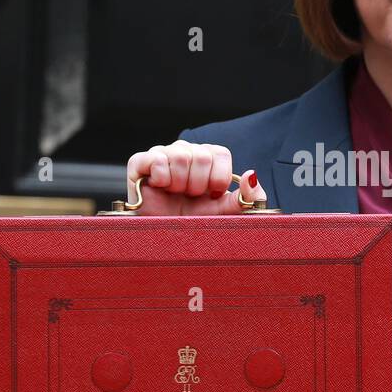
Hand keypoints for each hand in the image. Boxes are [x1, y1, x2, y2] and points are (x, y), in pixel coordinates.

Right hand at [125, 141, 266, 215]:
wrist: (165, 240)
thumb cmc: (194, 223)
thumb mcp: (226, 213)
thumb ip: (246, 197)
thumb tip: (251, 175)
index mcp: (207, 158)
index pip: (220, 153)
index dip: (218, 178)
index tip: (211, 195)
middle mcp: (186, 151)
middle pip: (202, 155)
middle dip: (199, 185)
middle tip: (190, 197)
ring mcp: (162, 154)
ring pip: (181, 156)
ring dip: (180, 184)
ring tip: (175, 195)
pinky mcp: (139, 162)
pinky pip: (156, 158)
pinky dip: (162, 178)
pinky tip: (160, 188)